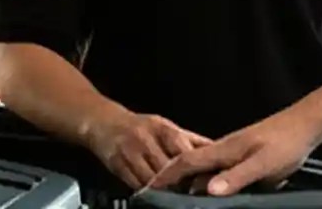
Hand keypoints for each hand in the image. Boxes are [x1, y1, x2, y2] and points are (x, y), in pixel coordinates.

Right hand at [82, 104, 211, 189]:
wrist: (104, 123)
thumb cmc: (141, 127)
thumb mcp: (166, 127)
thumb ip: (191, 140)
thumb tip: (218, 150)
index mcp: (163, 128)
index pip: (183, 151)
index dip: (194, 168)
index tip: (203, 180)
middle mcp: (146, 138)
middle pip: (167, 167)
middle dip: (179, 182)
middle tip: (190, 193)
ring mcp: (130, 152)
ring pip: (151, 178)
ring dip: (163, 190)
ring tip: (174, 198)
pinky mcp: (117, 165)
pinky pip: (135, 184)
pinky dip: (147, 192)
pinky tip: (155, 195)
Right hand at [148, 111, 319, 195]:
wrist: (306, 125)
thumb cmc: (286, 142)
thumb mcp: (263, 164)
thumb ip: (237, 177)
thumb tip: (208, 191)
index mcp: (223, 150)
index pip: (186, 161)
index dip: (166, 175)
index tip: (149, 188)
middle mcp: (224, 150)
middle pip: (190, 166)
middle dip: (172, 181)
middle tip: (160, 199)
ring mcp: (234, 153)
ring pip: (205, 171)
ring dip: (190, 185)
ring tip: (181, 201)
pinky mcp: (244, 157)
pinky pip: (220, 173)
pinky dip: (209, 184)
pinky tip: (214, 196)